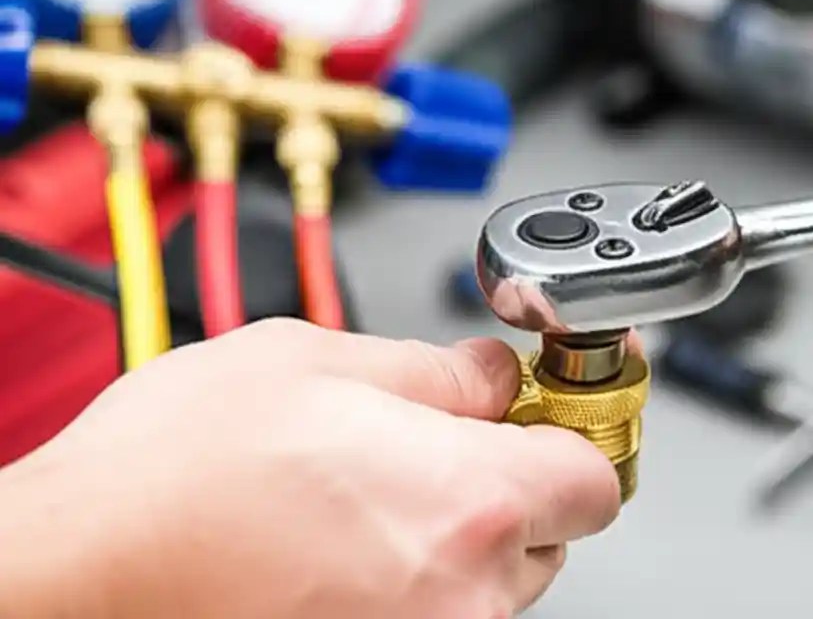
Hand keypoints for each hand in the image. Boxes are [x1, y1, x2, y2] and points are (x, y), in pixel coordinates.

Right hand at [0, 319, 619, 618]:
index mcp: (468, 501)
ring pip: (496, 581)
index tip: (555, 405)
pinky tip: (346, 545)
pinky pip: (438, 615)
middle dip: (511, 481)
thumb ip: (436, 369)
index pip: (597, 474)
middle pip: (552, 531)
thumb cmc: (171, 477)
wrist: (73, 575)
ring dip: (460, 536)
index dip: (574, 428)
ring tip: (369, 496)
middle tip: (440, 443)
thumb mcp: (315, 361)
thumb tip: (491, 374)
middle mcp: (464, 594)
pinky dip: (416, 584)